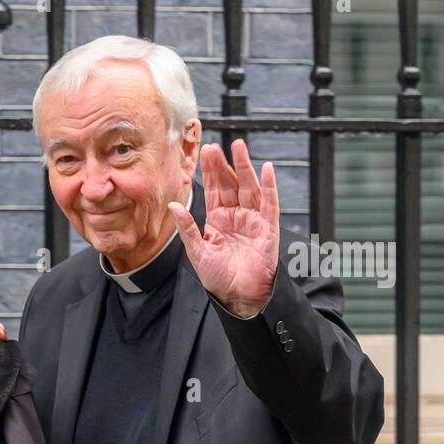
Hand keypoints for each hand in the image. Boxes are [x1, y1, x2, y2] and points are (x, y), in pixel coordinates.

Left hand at [169, 139, 279, 317]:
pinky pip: (270, 204)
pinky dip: (269, 187)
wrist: (237, 297)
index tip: (205, 152)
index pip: (214, 190)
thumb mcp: (198, 252)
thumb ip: (188, 228)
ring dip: (244, 167)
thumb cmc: (218, 279)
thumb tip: (174, 205)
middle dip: (223, 164)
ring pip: (249, 187)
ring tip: (238, 147)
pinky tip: (266, 169)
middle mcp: (236, 217)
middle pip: (230, 184)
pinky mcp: (268, 229)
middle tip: (216, 146)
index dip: (210, 172)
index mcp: (218, 221)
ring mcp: (253, 221)